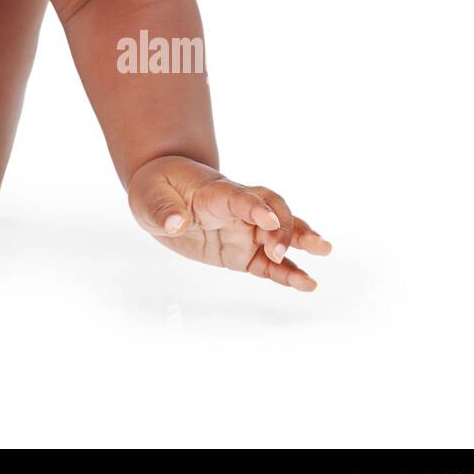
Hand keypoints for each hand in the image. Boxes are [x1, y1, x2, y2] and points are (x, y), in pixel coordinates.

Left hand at [127, 155, 331, 290]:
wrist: (163, 194)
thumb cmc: (157, 190)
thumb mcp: (148, 196)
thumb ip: (162, 210)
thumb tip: (175, 223)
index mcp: (213, 192)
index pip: (238, 196)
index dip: (253, 206)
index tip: (266, 218)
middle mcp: (237, 209)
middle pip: (271, 209)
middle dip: (282, 226)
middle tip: (280, 251)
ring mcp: (244, 230)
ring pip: (280, 233)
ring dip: (301, 240)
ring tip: (324, 250)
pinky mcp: (244, 252)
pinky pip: (270, 265)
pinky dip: (288, 274)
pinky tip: (307, 283)